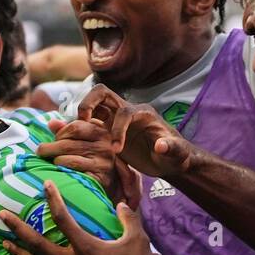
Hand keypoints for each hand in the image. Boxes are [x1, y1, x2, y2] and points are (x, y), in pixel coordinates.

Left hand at [0, 180, 157, 254]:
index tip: (46, 185)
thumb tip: (121, 205)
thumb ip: (128, 219)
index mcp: (85, 247)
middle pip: (37, 244)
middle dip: (18, 228)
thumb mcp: (138, 240)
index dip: (53, 199)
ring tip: (5, 244)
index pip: (63, 219)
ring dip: (18, 254)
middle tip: (2, 216)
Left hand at [37, 117, 140, 207]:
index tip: (55, 139)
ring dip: (55, 161)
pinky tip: (60, 172)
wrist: (111, 182)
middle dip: (49, 148)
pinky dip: (63, 172)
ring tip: (52, 162)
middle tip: (41, 151)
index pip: (75, 127)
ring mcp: (103, 163)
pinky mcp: (99, 178)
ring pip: (67, 159)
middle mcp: (105, 146)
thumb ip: (68, 131)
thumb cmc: (92, 158)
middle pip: (67, 144)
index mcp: (102, 132)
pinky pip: (73, 173)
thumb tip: (51, 123)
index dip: (60, 133)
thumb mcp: (84, 140)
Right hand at [76, 85, 192, 178]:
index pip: (124, 112)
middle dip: (89, 104)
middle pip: (102, 93)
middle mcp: (128, 111)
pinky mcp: (108, 128)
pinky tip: (75, 140)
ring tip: (75, 132)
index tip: (116, 150)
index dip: (117, 129)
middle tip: (82, 124)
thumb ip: (173, 149)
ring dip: (82, 113)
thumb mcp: (179, 155)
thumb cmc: (176, 158)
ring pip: (93, 104)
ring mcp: (116, 119)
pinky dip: (80, 127)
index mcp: (143, 113)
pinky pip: (91, 121)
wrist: (171, 161)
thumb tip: (161, 145)